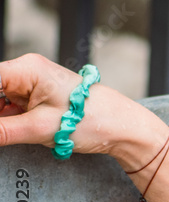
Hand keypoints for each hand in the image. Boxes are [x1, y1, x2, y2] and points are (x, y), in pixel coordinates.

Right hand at [0, 54, 164, 166]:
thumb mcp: (38, 129)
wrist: (122, 126)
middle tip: (4, 131)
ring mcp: (28, 83)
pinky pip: (4, 107)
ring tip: (15, 131)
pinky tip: (8, 132)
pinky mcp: (33, 97)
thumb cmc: (91, 121)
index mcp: (26, 69)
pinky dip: (1, 121)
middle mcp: (24, 70)